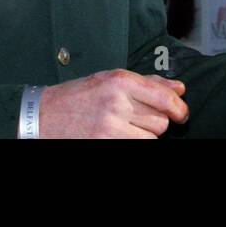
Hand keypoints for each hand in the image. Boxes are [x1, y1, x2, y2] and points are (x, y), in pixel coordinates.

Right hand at [38, 69, 188, 137]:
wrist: (43, 115)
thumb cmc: (81, 95)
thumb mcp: (111, 79)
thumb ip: (148, 83)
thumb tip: (180, 89)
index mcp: (120, 81)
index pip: (164, 97)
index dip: (179, 108)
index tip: (182, 114)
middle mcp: (116, 103)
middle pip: (160, 121)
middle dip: (155, 122)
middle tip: (138, 118)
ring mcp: (109, 127)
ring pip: (151, 138)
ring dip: (145, 135)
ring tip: (126, 127)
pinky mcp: (104, 144)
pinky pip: (136, 147)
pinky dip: (134, 143)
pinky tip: (120, 136)